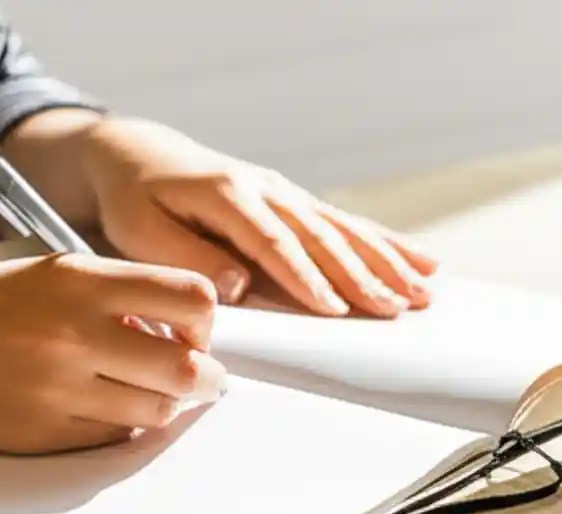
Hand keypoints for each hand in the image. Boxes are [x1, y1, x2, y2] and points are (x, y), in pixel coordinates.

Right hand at [0, 255, 225, 454]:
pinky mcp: (44, 435)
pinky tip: (104, 408)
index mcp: (79, 281)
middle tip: (205, 378)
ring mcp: (60, 389)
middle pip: (189, 367)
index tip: (198, 330)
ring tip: (148, 391)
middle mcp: (76, 333)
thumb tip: (172, 327)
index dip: (205, 321)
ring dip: (165, 405)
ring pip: (159, 411)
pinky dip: (123, 427)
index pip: (191, 298)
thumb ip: (112, 296)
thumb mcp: (43, 274)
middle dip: (207, 377)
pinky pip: (115, 438)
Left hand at [77, 117, 437, 317]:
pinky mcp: (300, 203)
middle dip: (363, 275)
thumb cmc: (137, 201)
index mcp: (227, 195)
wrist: (140, 156)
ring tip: (423, 291)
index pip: (273, 242)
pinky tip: (423, 261)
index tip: (334, 309)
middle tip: (397, 307)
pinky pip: (350, 224)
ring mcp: (288, 193)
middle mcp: (267, 189)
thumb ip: (190, 258)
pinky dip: (388, 244)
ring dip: (387, 262)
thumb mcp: (141, 232)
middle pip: (322, 236)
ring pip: (346, 230)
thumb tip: (238, 285)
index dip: (305, 277)